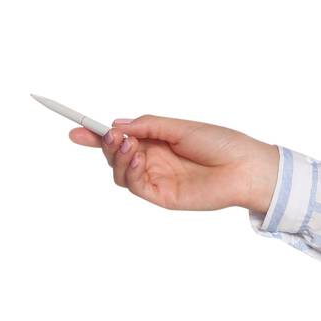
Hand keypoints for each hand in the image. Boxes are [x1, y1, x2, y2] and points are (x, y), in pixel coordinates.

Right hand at [68, 114, 279, 212]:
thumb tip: (117, 124)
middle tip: (107, 135)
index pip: (122, 137)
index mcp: (159, 140)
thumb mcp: (181, 127)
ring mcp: (157, 178)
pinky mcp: (161, 195)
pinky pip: (135, 185)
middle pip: (116, 155)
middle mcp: (155, 159)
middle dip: (105, 144)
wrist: (245, 168)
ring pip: (121, 172)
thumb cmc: (221, 143)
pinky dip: (130, 171)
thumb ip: (149, 126)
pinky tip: (137, 158)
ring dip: (117, 157)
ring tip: (126, 144)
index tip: (74, 128)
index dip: (97, 135)